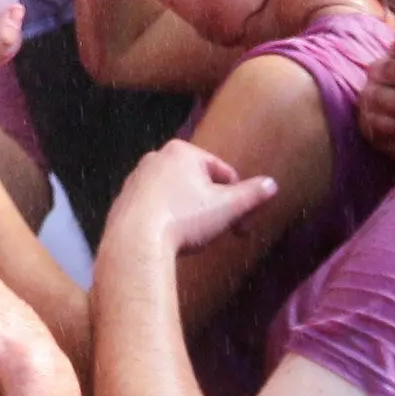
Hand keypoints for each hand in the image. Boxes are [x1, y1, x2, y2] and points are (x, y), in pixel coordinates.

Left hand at [104, 139, 279, 263]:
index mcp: (182, 152)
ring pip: (175, 195)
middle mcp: (155, 158)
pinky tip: (169, 240)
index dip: (238, 199)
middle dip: (212, 206)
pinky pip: (154, 209)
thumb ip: (252, 195)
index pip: (223, 172)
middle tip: (220, 232)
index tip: (242, 226)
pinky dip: (165, 221)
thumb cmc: (185, 219)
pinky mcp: (122, 201)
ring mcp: (135, 179)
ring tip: (193, 239)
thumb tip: (272, 185)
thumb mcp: (228, 208)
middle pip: (197, 182)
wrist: (134, 243)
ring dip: (189, 213)